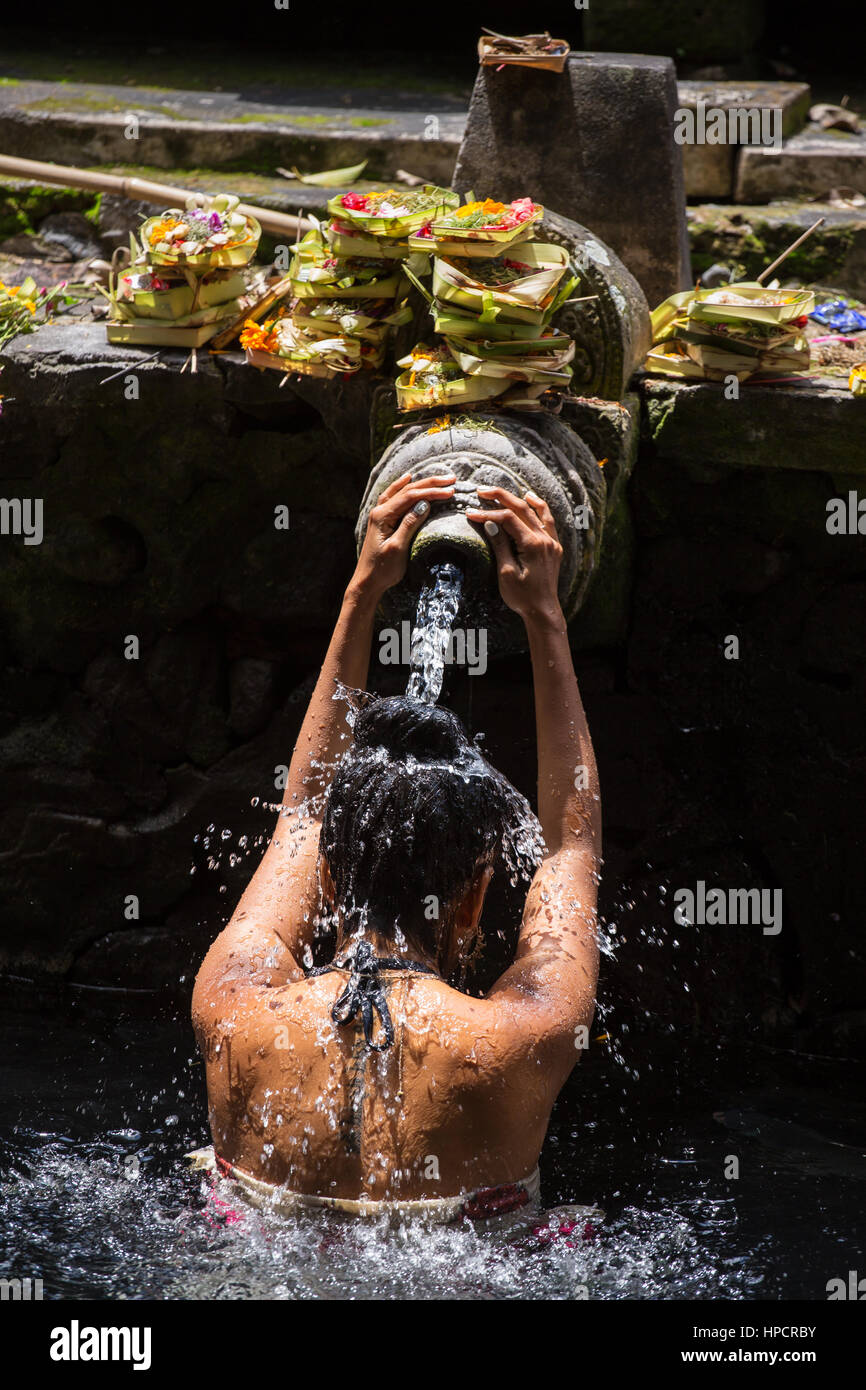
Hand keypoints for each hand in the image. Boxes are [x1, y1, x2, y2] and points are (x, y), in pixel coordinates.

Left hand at [352, 471, 455, 599]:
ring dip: (419, 483)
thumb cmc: (382, 569)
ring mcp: (380, 515)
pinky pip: (393, 497)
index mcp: (382, 516)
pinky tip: (407, 479)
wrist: (367, 582)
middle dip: (429, 484)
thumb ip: (409, 524)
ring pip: (401, 491)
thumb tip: (425, 504)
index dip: (431, 492)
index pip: (410, 497)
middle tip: (450, 479)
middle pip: (407, 490)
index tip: (450, 492)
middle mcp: (379, 511)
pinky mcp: (382, 521)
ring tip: (436, 478)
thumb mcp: (398, 548)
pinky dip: (402, 486)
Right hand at [466, 486, 562, 622]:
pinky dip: (539, 508)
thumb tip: (490, 522)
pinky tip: (531, 500)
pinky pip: (548, 521)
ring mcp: (552, 542)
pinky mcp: (554, 547)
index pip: (507, 519)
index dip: (487, 513)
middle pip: (522, 509)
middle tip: (481, 490)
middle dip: (501, 497)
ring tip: (503, 492)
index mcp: (533, 545)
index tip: (470, 513)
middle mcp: (545, 540)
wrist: (543, 611)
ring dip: (520, 498)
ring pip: (537, 511)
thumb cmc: (522, 596)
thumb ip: (500, 545)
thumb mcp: (506, 572)